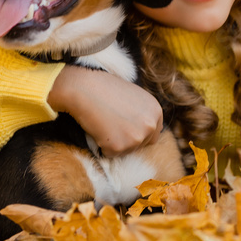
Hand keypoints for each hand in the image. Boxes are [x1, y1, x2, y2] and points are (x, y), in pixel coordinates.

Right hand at [48, 66, 163, 156]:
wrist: (84, 88)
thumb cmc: (105, 88)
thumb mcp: (134, 96)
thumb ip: (143, 113)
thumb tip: (144, 128)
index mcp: (156, 111)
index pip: (153, 133)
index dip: (138, 132)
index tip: (126, 128)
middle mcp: (150, 125)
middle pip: (142, 144)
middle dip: (129, 140)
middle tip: (113, 127)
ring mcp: (136, 137)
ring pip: (126, 151)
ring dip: (114, 143)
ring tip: (104, 123)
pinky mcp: (119, 146)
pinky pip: (110, 153)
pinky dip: (102, 146)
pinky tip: (97, 129)